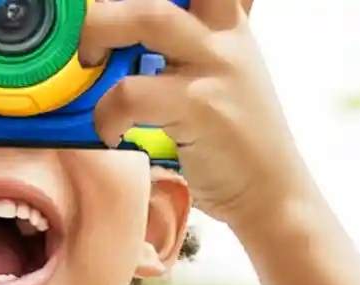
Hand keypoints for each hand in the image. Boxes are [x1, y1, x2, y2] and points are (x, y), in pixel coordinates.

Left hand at [81, 0, 315, 237]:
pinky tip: (112, 132)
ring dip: (102, 33)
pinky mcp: (202, 107)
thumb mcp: (224, 74)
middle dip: (109, 6)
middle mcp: (226, 35)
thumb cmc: (234, 137)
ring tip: (89, 63)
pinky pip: (133, 93)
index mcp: (228, 22)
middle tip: (89, 38)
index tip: (114, 8)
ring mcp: (217, 67)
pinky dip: (107, 113)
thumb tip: (127, 37)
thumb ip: (192, 45)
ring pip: (150, 17)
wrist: (270, 190)